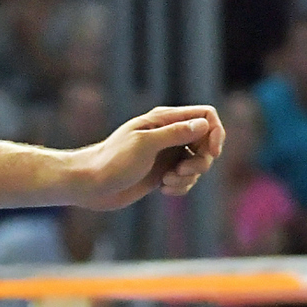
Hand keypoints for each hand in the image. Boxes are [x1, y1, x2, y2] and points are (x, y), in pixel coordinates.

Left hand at [76, 105, 224, 210]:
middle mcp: (167, 135)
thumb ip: (174, 133)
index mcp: (163, 120)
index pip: (206, 115)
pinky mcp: (162, 173)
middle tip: (181, 171)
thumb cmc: (113, 161)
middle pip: (206, 142)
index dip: (215, 132)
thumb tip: (204, 124)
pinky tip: (162, 190)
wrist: (90, 184)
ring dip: (189, 177)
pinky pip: (186, 180)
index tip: (211, 152)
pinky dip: (181, 187)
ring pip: (198, 164)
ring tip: (166, 182)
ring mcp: (165, 155)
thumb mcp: (145, 145)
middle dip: (202, 161)